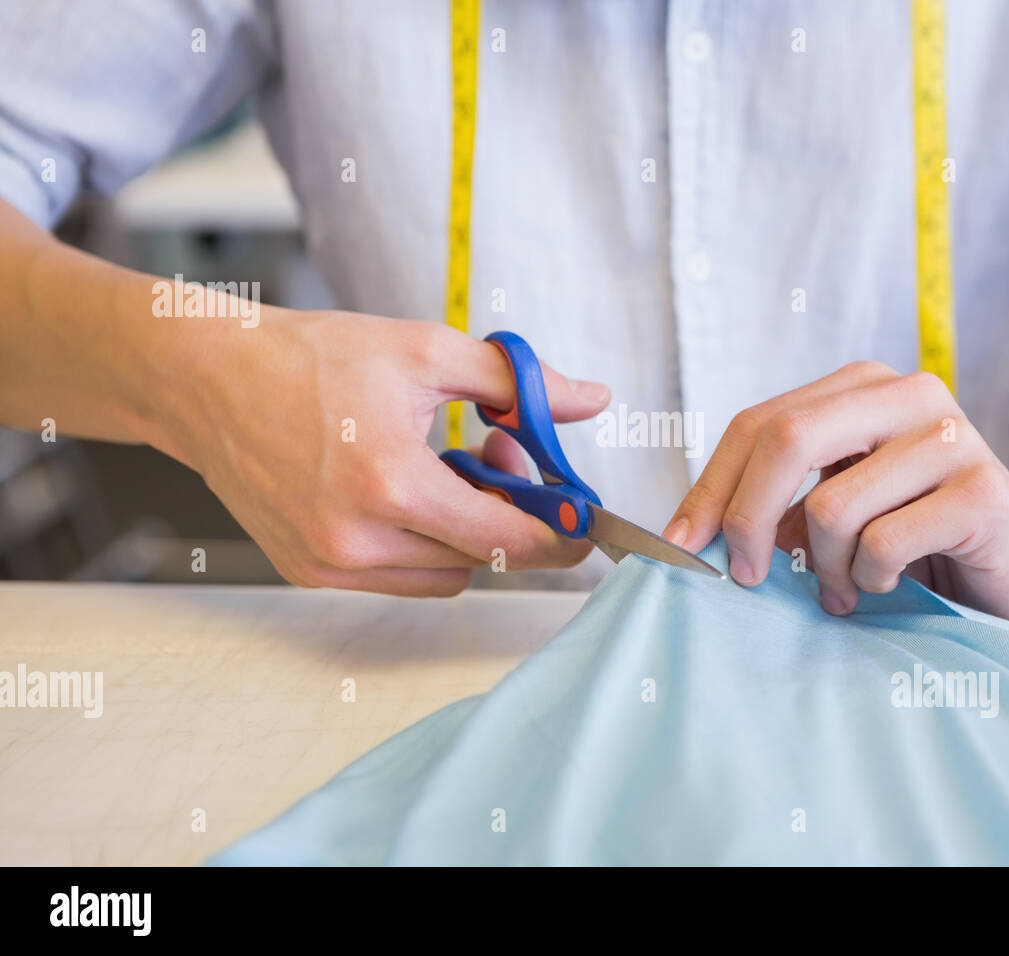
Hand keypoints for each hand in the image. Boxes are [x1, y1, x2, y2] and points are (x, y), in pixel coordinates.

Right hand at [155, 308, 609, 595]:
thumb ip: (518, 383)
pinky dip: (424, 544)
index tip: (584, 519)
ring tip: (444, 464)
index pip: (507, 540)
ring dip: (466, 531)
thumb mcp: (426, 350)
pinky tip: (406, 490)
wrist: (208, 380)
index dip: (559, 535)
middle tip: (498, 449)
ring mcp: (328, 564)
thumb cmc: (311, 359)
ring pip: (447, 575)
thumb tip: (592, 400)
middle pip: (482, 559)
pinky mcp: (310, 573)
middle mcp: (355, 539)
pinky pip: (403, 578)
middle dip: (510, 511)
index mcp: (390, 482)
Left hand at [662, 362, 1008, 624]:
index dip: (710, 487)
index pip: (759, 424)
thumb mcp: (834, 508)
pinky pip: (885, 543)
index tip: (680, 544)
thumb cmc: (915, 538)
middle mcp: (907, 395)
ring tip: (847, 587)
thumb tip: (689, 533)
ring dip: (826, 568)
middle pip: (787, 440)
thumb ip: (775, 501)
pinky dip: (871, 579)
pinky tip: (890, 582)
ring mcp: (950, 437)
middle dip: (747, 519)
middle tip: (747, 577)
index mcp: (861, 388)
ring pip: (833, 506)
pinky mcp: (983, 490)